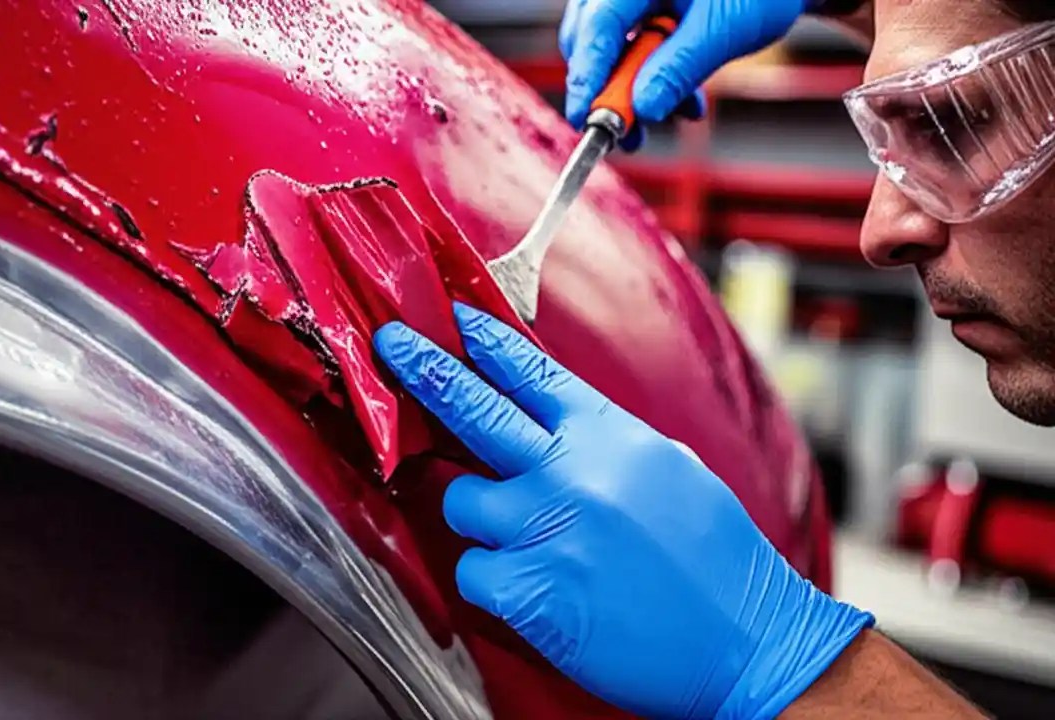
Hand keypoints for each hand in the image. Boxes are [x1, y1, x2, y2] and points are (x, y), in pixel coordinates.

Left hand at [373, 303, 872, 719]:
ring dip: (483, 519)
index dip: (485, 342)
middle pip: (474, 408)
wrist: (752, 643)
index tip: (454, 320)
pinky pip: (472, 570)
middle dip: (425, 370)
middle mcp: (571, 472)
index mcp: (610, 436)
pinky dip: (493, 581)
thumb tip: (555, 425)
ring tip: (534, 544)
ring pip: (461, 502)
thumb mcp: (670, 470)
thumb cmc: (719, 562)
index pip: (531, 373)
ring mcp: (545, 529)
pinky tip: (538, 591)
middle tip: (392, 345)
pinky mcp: (528, 590)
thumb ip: (605, 442)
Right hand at [560, 0, 809, 130]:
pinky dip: (652, 80)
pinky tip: (685, 102)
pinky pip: (632, 50)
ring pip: (610, 48)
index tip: (586, 116)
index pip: (599, 23)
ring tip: (660, 123)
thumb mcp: (723, 32)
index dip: (588, 73)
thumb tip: (642, 109)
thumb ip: (679, 69)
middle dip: (608, 89)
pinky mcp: (646, 15)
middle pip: (590, 37)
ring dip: (632, 92)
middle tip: (623, 132)